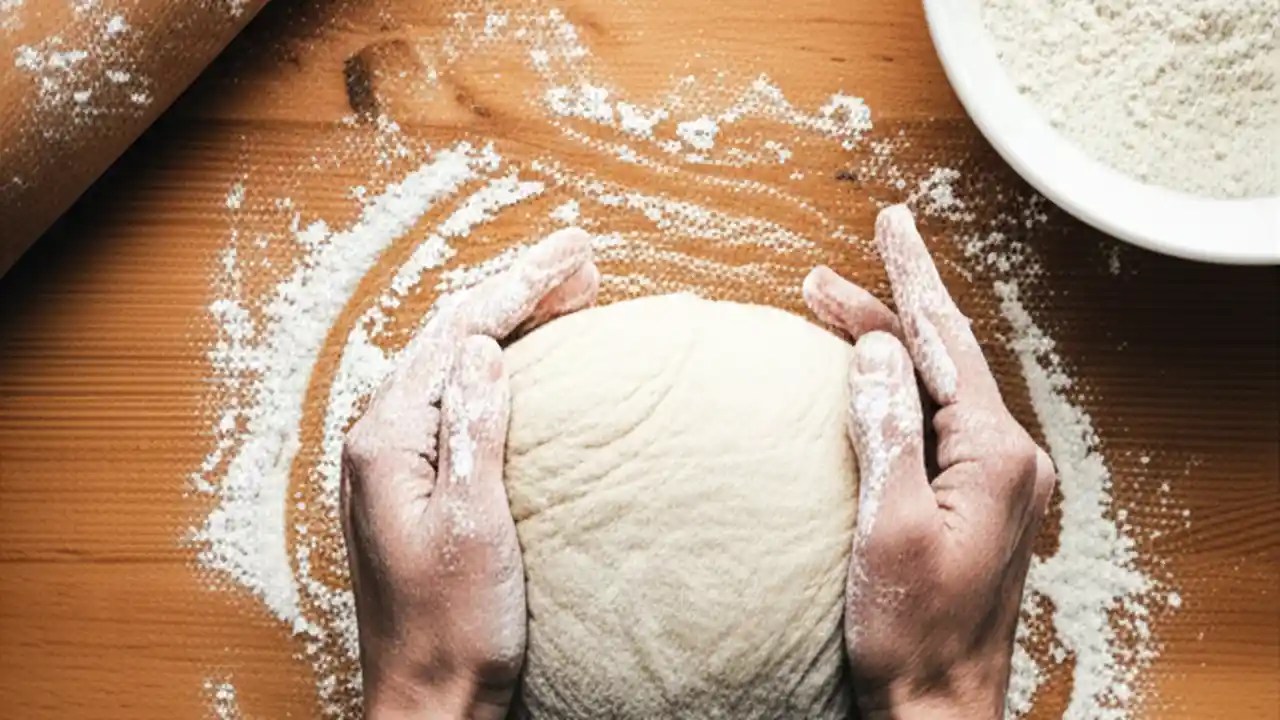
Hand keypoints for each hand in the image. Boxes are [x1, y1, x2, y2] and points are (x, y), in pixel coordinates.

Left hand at [341, 229, 599, 719]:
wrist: (429, 699)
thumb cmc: (453, 627)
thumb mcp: (474, 527)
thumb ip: (474, 431)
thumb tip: (481, 347)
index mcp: (387, 441)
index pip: (458, 334)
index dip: (519, 287)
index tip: (575, 255)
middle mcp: (380, 440)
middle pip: (451, 336)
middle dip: (517, 289)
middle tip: (580, 256)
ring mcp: (395, 461)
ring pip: (453, 362)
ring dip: (509, 320)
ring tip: (566, 290)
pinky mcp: (415, 483)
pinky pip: (456, 399)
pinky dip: (498, 364)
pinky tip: (525, 358)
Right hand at [802, 206, 1055, 719]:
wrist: (938, 709)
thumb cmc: (912, 631)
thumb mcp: (888, 525)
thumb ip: (887, 429)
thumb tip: (881, 348)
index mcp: (996, 455)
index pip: (946, 342)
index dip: (911, 279)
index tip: (890, 222)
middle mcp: (1006, 459)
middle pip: (937, 360)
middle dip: (883, 311)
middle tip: (820, 282)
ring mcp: (991, 482)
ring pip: (933, 389)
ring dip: (885, 349)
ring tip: (830, 312)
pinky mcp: (969, 503)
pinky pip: (931, 425)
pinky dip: (894, 391)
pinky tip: (864, 381)